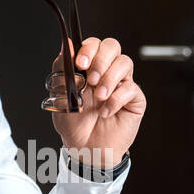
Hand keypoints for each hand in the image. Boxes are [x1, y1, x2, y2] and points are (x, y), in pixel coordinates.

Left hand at [49, 37, 145, 170]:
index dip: (88, 49)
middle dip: (101, 60)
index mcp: (88, 67)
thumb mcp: (60, 97)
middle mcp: (106, 71)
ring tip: (98, 97)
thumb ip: (62, 70)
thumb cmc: (74, 124)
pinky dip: (116, 100)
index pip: (93, 44)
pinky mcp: (133, 98)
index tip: (79, 63)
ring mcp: (121, 83)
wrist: (86, 149)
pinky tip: (105, 112)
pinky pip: (131, 88)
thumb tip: (67, 45)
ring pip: (124, 62)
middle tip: (91, 79)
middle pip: (112, 46)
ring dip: (109, 79)